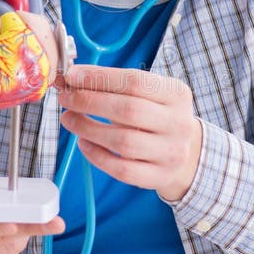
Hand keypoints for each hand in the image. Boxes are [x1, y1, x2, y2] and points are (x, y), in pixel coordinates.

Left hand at [57, 65, 201, 201]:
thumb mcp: (148, 94)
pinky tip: (83, 143)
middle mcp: (178, 123)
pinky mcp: (159, 177)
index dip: (100, 77)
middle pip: (129, 110)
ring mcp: (170, 153)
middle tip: (66, 98)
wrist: (187, 152)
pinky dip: (97, 156)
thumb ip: (114, 84)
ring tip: (69, 119)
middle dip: (90, 102)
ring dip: (88, 128)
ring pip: (123, 142)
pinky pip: (122, 170)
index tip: (72, 76)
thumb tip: (72, 78)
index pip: (135, 81)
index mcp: (176, 94)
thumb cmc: (156, 117)